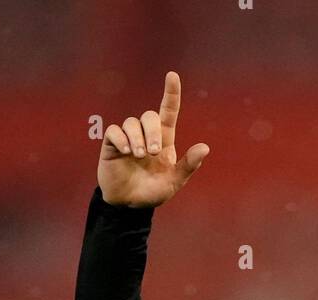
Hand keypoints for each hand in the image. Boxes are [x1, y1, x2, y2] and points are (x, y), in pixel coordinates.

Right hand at [98, 70, 209, 207]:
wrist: (129, 205)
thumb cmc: (153, 192)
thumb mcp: (174, 182)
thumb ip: (188, 166)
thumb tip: (205, 148)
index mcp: (164, 140)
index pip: (168, 111)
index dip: (171, 93)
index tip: (172, 75)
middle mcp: (146, 135)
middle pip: (149, 116)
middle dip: (152, 132)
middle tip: (153, 153)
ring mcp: (128, 138)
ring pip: (132, 122)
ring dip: (137, 138)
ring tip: (139, 155)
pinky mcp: (112, 144)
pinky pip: (114, 130)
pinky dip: (120, 139)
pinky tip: (125, 151)